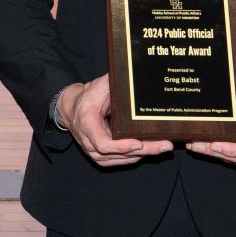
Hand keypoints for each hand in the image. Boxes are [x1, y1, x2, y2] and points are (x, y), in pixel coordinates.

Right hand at [56, 75, 173, 167]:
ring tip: (162, 146)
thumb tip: (132, 75)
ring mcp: (93, 151)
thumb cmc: (87, 97)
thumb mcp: (97, 86)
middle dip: (144, 150)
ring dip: (143, 154)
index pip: (102, 143)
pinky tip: (149, 150)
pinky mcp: (99, 157)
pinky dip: (135, 157)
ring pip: (121, 159)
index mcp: (86, 123)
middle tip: (164, 145)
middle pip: (118, 153)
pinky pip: (119, 161)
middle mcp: (88, 142)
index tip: (138, 143)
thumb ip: (112, 83)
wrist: (71, 108)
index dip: (121, 146)